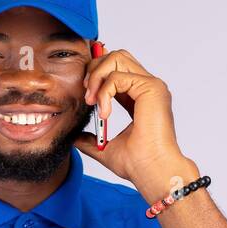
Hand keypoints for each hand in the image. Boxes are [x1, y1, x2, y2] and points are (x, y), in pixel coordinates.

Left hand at [75, 47, 197, 200]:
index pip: (117, 69)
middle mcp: (148, 88)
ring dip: (97, 76)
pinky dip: (104, 92)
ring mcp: (152, 86)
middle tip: (86, 95)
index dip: (97, 73)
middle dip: (95, 69)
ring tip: (91, 101)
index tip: (85, 94)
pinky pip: (118, 77)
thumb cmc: (137, 164)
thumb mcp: (106, 148)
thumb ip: (91, 139)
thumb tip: (75, 137)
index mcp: (140, 97)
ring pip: (117, 58)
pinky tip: (104, 112)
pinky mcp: (151, 88)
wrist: (151, 171)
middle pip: (117, 56)